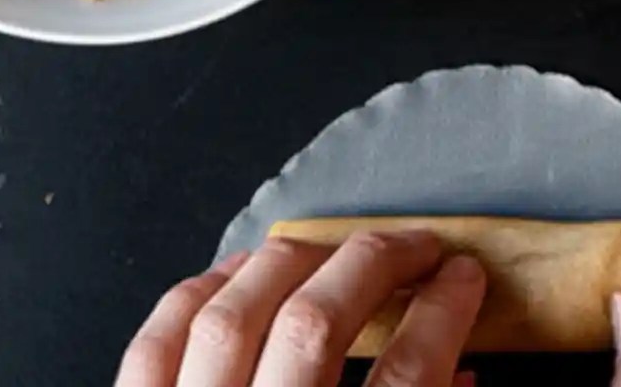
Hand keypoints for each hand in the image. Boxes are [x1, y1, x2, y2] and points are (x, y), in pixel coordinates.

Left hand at [116, 231, 484, 386]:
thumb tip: (459, 374)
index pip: (403, 380)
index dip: (443, 316)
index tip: (464, 278)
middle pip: (314, 326)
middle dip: (373, 266)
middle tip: (416, 248)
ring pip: (232, 319)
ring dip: (293, 266)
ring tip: (337, 248)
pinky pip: (156, 346)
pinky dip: (198, 294)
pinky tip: (241, 271)